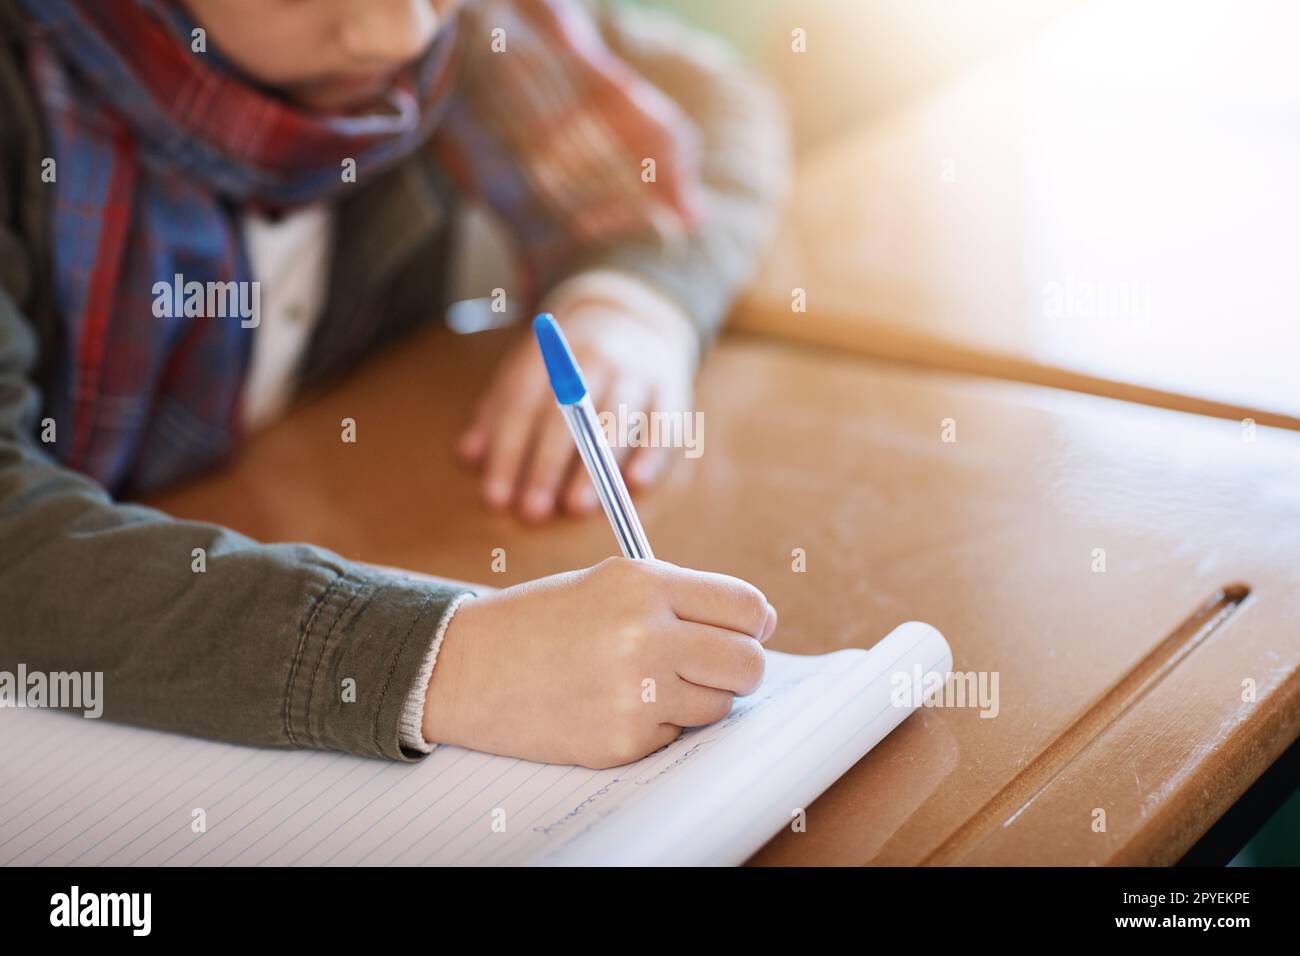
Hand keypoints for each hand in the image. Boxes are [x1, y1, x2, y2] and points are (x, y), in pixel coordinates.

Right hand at [422, 558, 778, 767]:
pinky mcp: (623, 739)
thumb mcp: (607, 583)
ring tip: (647, 682)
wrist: (464, 667)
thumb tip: (759, 622)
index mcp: (644, 583)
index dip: (754, 623)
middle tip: (708, 665)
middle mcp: (645, 634)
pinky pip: (676, 736)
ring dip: (696, 697)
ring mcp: (636, 692)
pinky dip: (656, 725)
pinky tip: (611, 705)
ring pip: (719, 704)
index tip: (748, 631)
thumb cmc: (540, 620)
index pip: (746, 607)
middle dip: (738, 666)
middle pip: (748, 662)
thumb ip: (679, 596)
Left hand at [457, 271, 698, 521]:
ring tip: (574, 508)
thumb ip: (498, 413)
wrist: (634, 315)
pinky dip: (651, 454)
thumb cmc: (569, 363)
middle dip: (545, 467)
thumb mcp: (528, 371)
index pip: (522, 405)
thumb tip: (468, 456)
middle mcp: (595, 358)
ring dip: (595, 468)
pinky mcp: (673, 388)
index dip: (507, 454)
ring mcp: (637, 372)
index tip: (496, 498)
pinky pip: (664, 424)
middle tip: (530, 512)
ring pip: (615, 422)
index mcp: (552, 354)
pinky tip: (633, 485)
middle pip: (566, 415)